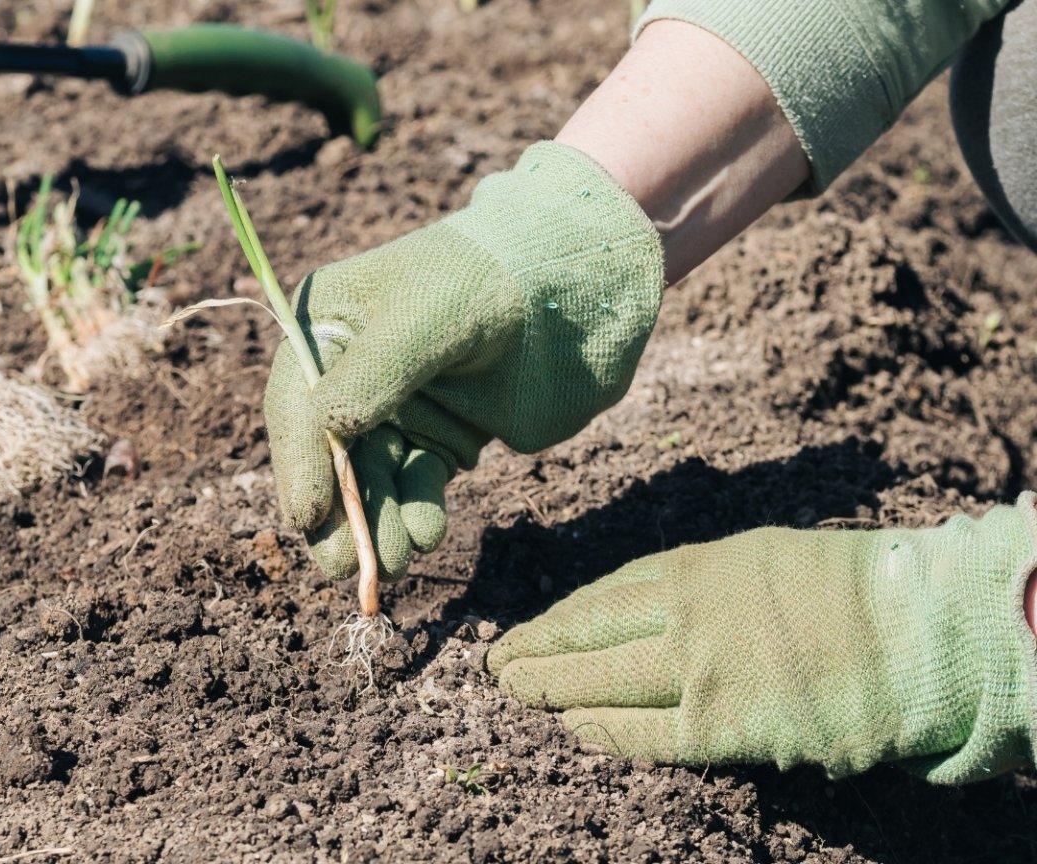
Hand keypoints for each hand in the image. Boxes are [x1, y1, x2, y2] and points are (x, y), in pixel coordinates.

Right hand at [265, 141, 663, 580]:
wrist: (572, 286)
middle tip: (343, 568)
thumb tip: (329, 431)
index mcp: (324, 327)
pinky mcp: (440, 437)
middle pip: (326, 455)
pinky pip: (416, 486)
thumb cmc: (488, 280)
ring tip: (396, 561)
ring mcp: (396, 408)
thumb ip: (372, 374)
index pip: (296, 404)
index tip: (307, 518)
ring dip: (377, 524)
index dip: (298, 464)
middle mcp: (349, 372)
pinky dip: (417, 514)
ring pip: (371, 481)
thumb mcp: (423, 318)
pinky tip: (427, 533)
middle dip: (337, 512)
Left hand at [487, 494, 1036, 781]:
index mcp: (698, 566)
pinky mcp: (722, 723)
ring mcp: (699, 668)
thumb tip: (666, 610)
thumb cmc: (856, 590)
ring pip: (601, 680)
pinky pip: (647, 733)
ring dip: (548, 686)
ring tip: (511, 691)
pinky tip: (572, 729)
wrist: (915, 630)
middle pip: (588, 633)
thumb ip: (709, 584)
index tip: (534, 626)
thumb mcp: (766, 558)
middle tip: (495, 661)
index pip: (609, 593)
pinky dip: (605, 732)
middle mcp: (684, 612)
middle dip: (536, 647)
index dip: (565, 615)